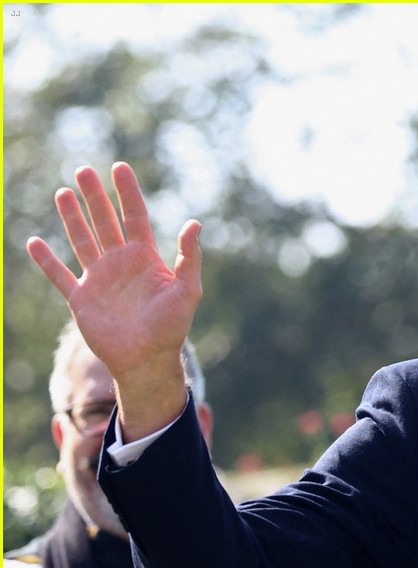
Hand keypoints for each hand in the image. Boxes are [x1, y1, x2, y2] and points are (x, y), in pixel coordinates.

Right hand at [27, 162, 202, 436]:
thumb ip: (190, 257)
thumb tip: (194, 224)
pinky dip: (46, 260)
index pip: (135, 216)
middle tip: (83, 170)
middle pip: (105, 222)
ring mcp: (99, 279)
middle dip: (95, 196)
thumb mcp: (188, 290)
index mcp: (145, 258)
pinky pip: (59, 275)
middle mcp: (120, 264)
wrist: (147, 359)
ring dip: (72, 217)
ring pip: (82, 240)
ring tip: (63, 192)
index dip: (128, 193)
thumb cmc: (172, 326)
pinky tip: (34, 241)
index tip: (120, 168)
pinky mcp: (81, 298)